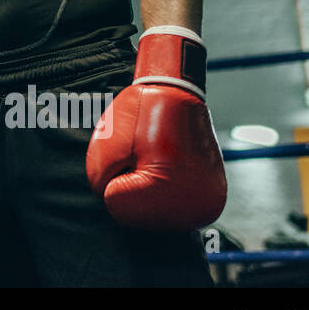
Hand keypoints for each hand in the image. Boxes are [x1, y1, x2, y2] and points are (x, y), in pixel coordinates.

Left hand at [86, 26, 226, 230]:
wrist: (178, 95)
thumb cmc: (141, 114)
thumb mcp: (104, 145)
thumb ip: (99, 183)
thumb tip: (115, 203)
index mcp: (167, 193)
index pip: (113, 203)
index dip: (113, 174)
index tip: (132, 151)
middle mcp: (194, 209)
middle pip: (133, 215)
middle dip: (128, 184)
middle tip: (144, 154)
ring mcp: (206, 207)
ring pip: (149, 214)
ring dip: (144, 191)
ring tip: (156, 161)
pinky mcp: (209, 203)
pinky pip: (167, 210)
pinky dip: (160, 194)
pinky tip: (167, 170)